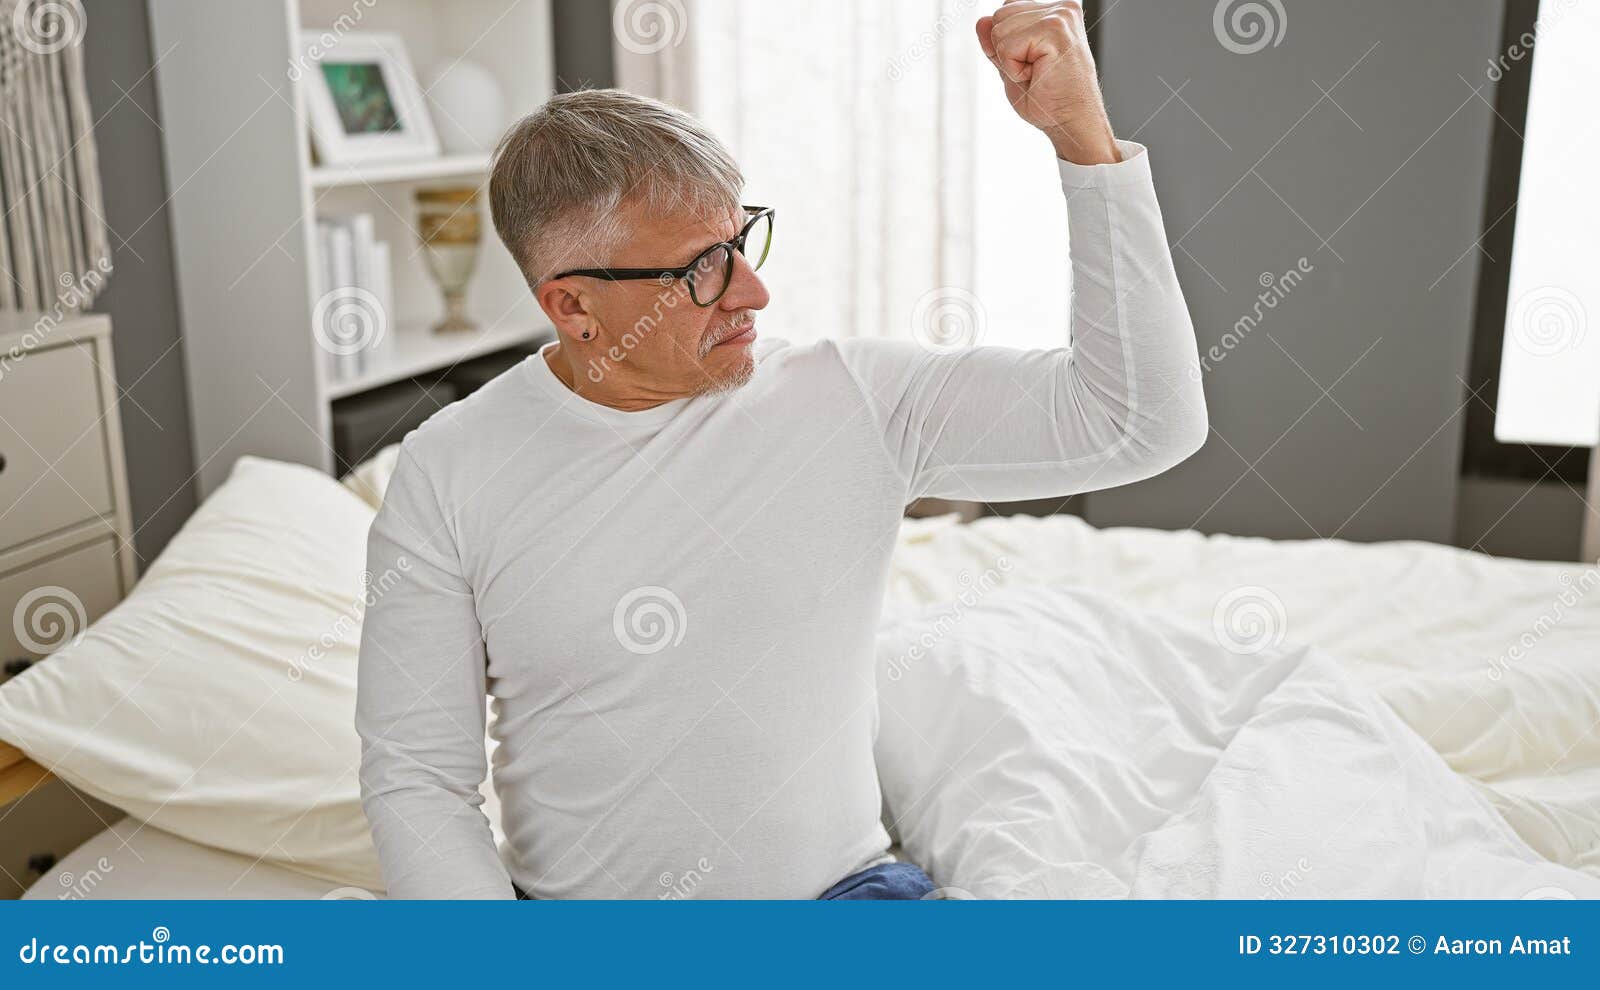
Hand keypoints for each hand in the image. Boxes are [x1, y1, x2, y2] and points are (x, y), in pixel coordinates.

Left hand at [976, 0, 1119, 164]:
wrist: (1071, 122)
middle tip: (1035, 71)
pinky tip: (1039, 75)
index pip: (1005, 11)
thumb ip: (996, 42)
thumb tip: (981, 21)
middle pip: (999, 16)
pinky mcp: (1054, 29)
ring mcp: (1060, 15)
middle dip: (1005, 51)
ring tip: (1038, 73)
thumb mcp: (1012, 66)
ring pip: (999, 30)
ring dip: (1010, 61)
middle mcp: (1060, 8)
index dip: (1005, 45)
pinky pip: (1006, 46)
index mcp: (1054, 12)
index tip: (1032, 65)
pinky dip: (1014, 69)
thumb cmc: (1049, 100)